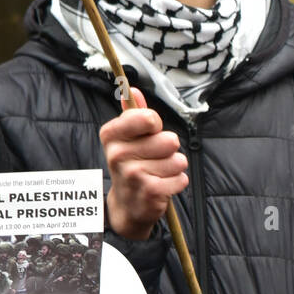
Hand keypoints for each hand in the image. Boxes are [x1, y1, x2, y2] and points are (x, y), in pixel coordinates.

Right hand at [101, 86, 187, 239]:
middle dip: (170, 150)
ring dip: (175, 167)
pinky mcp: (149, 192)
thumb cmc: (132, 164)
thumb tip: (132, 89)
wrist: (127, 204)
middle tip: (155, 159)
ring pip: (178, 160)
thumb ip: (133, 113)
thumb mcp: (129, 138)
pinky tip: (163, 186)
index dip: (156, 125)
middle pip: (170, 140)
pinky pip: (181, 179)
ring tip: (159, 173)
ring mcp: (132, 174)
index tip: (149, 133)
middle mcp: (117, 154)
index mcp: (111, 134)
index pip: (147, 117)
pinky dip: (178, 182)